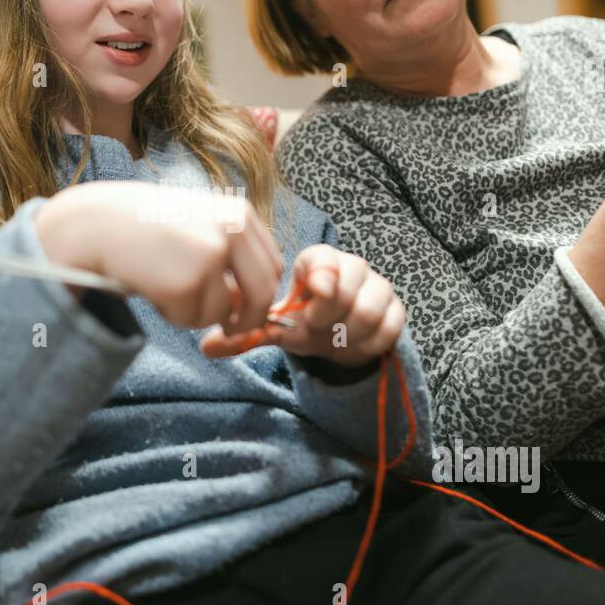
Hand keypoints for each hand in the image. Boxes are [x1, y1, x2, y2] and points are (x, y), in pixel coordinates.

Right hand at [34, 180, 282, 332]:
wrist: (95, 224)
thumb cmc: (143, 227)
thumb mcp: (196, 224)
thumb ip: (228, 254)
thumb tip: (250, 302)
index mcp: (239, 214)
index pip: (272, 266)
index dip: (262, 297)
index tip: (246, 312)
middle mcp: (232, 230)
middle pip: (261, 293)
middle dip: (247, 321)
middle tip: (228, 332)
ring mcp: (210, 255)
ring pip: (222, 312)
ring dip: (195, 314)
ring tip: (164, 288)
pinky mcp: (187, 282)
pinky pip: (191, 319)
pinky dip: (172, 315)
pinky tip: (151, 288)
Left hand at [199, 244, 404, 366]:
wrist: (342, 338)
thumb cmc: (306, 323)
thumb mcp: (278, 328)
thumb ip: (248, 334)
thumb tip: (207, 346)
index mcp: (318, 262)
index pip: (323, 258)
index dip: (320, 277)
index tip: (311, 300)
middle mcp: (352, 267)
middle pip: (346, 286)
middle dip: (326, 317)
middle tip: (314, 329)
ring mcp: (378, 288)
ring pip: (367, 310)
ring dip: (345, 334)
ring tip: (333, 339)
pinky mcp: (397, 311)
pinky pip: (387, 329)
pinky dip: (366, 345)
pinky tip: (353, 345)